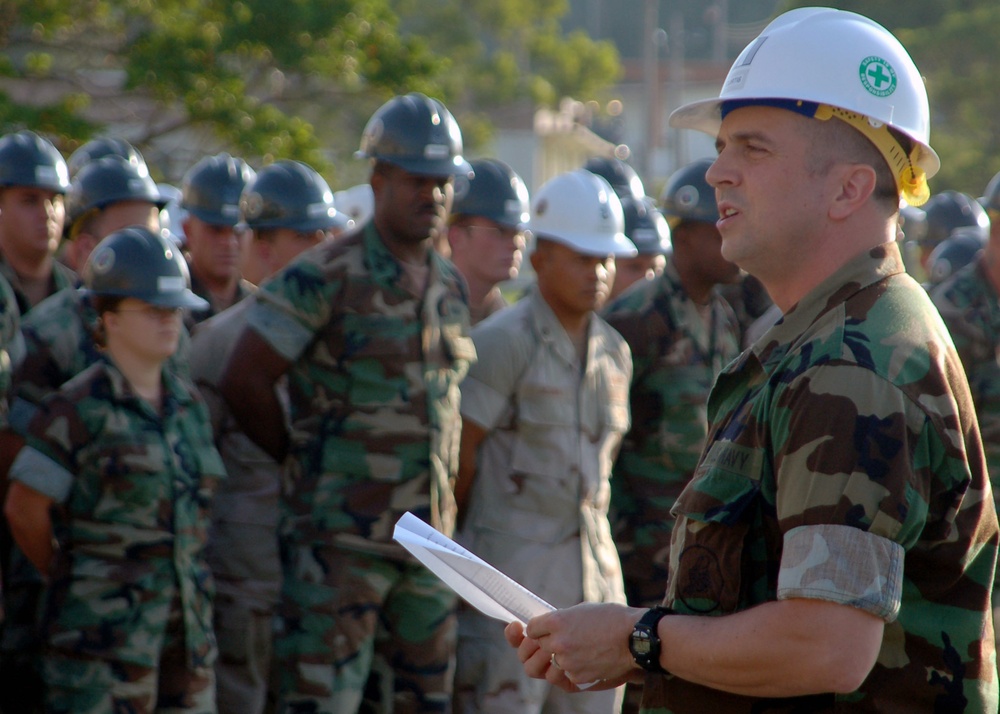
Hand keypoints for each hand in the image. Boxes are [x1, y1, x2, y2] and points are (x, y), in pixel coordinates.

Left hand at [505, 603, 644, 690]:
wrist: (635, 638)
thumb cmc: (612, 619)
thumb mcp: (581, 610)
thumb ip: (561, 620)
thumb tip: (547, 629)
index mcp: (557, 620)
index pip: (531, 628)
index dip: (536, 629)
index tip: (540, 630)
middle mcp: (557, 641)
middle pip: (532, 649)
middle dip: (536, 647)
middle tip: (545, 645)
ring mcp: (566, 661)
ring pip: (543, 668)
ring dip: (549, 663)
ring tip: (562, 656)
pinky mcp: (577, 677)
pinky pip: (562, 677)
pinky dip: (568, 672)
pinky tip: (580, 662)